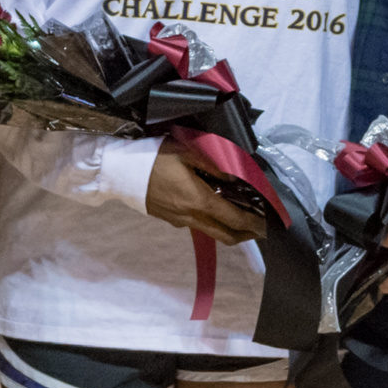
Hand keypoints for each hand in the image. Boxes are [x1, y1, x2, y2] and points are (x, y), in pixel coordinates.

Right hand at [144, 144, 263, 245]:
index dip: (252, 223)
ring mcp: (179, 221)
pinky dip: (212, 223)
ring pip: (211, 232)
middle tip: (258, 229)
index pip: (234, 218)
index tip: (266, 224)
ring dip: (229, 230)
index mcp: (200, 200)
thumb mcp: (187, 153)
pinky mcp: (170, 220)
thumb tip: (234, 176)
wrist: (121, 173)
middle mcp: (192, 216)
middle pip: (225, 235)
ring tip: (240, 221)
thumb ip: (213, 166)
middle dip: (245, 235)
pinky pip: (197, 225)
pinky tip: (212, 210)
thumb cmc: (155, 159)